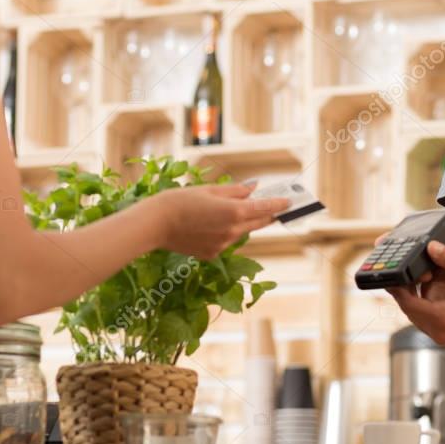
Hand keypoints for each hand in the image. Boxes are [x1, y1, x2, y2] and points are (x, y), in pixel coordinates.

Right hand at [156, 184, 289, 259]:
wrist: (155, 224)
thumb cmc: (180, 201)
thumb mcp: (210, 190)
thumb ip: (235, 191)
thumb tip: (253, 189)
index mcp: (234, 212)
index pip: (265, 207)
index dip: (279, 204)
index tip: (289, 201)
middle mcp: (232, 231)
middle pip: (259, 223)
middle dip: (268, 215)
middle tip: (277, 208)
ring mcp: (223, 245)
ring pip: (241, 232)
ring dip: (244, 222)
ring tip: (234, 210)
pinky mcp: (212, 254)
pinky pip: (226, 241)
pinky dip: (225, 232)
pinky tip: (210, 224)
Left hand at [386, 237, 444, 346]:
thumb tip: (430, 247)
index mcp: (444, 319)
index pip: (409, 303)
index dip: (397, 288)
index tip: (389, 275)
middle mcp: (440, 332)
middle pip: (409, 310)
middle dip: (402, 291)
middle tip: (395, 274)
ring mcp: (443, 336)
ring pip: (416, 316)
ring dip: (411, 298)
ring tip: (405, 280)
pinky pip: (425, 319)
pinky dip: (421, 305)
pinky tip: (420, 291)